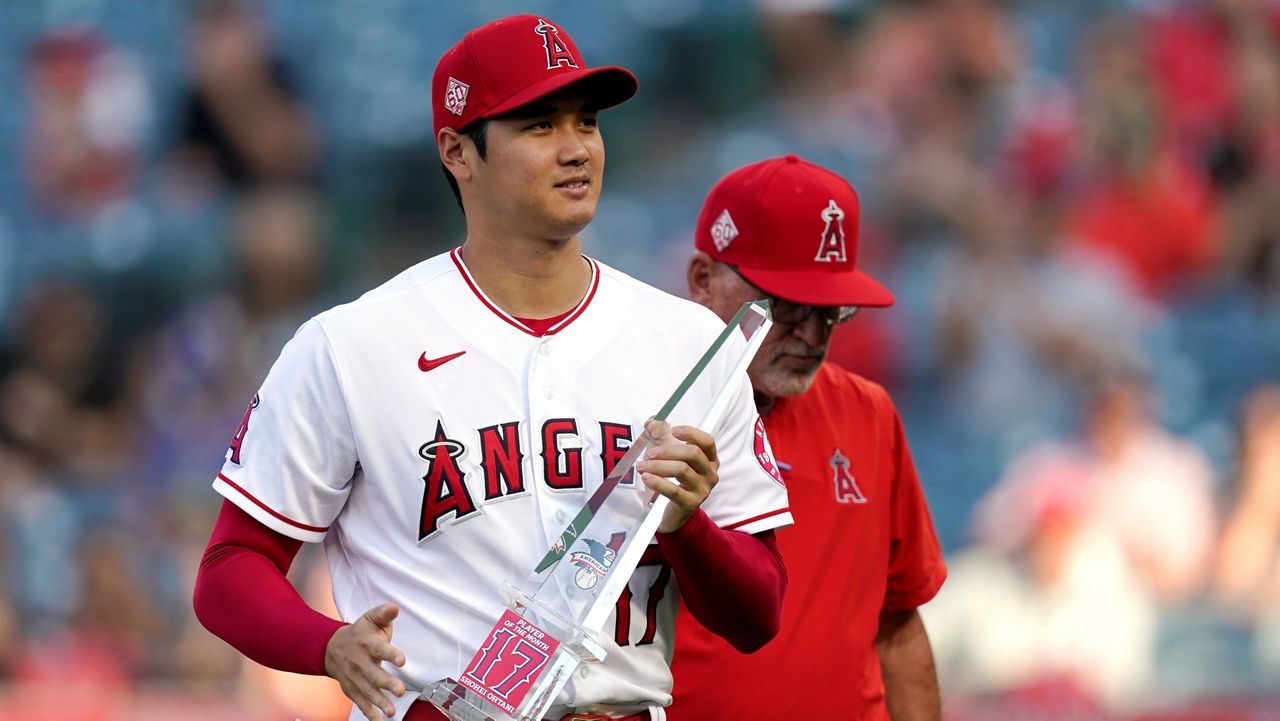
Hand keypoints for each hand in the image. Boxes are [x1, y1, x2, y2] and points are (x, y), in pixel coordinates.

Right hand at [324, 603, 407, 719]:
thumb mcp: (370, 619)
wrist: (331, 648)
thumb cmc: (360, 633)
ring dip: (379, 702)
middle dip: (386, 683)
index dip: (390, 654)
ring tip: (391, 712)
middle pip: (373, 674)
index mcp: (366, 643)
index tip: (402, 660)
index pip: (379, 648)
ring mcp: (354, 678)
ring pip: (367, 691)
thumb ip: (384, 613)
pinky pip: (361, 702)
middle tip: (400, 690)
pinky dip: (370, 713)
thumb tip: (395, 608)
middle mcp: (359, 662)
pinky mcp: (352, 689)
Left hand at [637, 420, 718, 532]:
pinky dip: (657, 482)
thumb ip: (662, 437)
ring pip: (682, 470)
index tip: (673, 430)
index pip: (707, 442)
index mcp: (710, 460)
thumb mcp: (671, 458)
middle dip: (669, 450)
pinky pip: (673, 490)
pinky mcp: (691, 503)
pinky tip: (646, 478)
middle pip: (693, 454)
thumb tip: (650, 422)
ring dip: (658, 466)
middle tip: (650, 453)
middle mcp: (710, 474)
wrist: (676, 513)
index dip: (691, 433)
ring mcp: (703, 490)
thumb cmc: (676, 481)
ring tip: (642, 466)